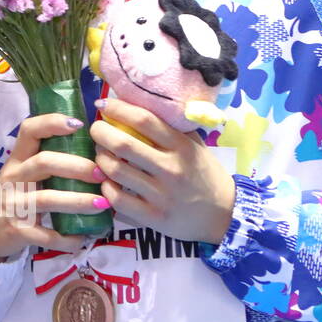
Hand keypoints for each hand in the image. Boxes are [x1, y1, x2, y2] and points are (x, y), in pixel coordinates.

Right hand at [0, 113, 107, 261]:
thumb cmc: (14, 199)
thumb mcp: (21, 176)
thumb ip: (47, 165)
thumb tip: (94, 154)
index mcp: (16, 161)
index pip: (28, 131)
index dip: (52, 123)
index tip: (79, 125)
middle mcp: (12, 178)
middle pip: (43, 163)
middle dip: (77, 166)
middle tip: (102, 174)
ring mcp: (13, 205)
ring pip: (47, 199)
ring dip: (78, 201)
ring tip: (103, 204)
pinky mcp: (17, 231)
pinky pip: (47, 235)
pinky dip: (68, 238)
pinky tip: (83, 238)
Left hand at [91, 97, 234, 244]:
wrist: (225, 217)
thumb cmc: (204, 175)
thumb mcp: (196, 147)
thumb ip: (171, 128)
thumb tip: (137, 104)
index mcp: (182, 147)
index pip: (144, 120)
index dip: (117, 109)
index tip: (102, 105)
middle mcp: (171, 169)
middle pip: (122, 144)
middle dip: (100, 132)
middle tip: (96, 130)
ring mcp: (162, 195)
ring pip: (115, 171)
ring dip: (100, 158)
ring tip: (101, 154)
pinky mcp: (154, 217)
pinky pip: (117, 199)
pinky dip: (106, 187)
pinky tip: (108, 181)